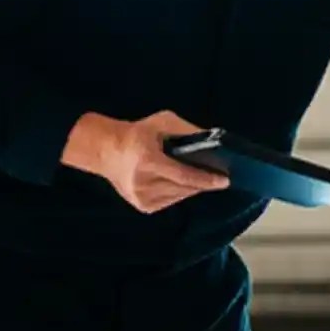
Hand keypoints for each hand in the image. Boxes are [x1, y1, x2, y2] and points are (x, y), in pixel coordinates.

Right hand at [61, 110, 229, 212]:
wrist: (104, 150)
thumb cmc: (137, 133)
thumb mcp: (162, 123)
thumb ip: (187, 131)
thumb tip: (214, 142)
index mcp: (148, 162)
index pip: (183, 175)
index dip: (206, 179)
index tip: (225, 180)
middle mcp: (144, 183)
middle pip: (184, 188)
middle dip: (203, 182)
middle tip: (220, 176)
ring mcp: (142, 198)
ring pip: (179, 196)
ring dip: (193, 188)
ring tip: (204, 177)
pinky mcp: (142, 207)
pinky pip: (171, 201)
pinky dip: (180, 192)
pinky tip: (183, 183)